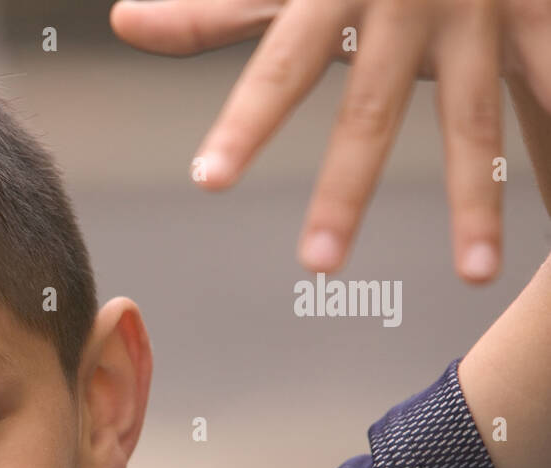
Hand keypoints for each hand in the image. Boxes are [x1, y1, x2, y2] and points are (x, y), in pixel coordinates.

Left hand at [110, 0, 550, 282]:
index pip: (279, 68)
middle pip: (372, 111)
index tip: (211, 179)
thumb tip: (125, 21)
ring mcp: (482, 10)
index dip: (245, 123)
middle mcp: (407, 3)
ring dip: (478, 201)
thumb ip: (217, 6)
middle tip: (317, 263)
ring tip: (473, 275)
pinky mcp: (543, 16)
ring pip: (477, 120)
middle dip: (346, 188)